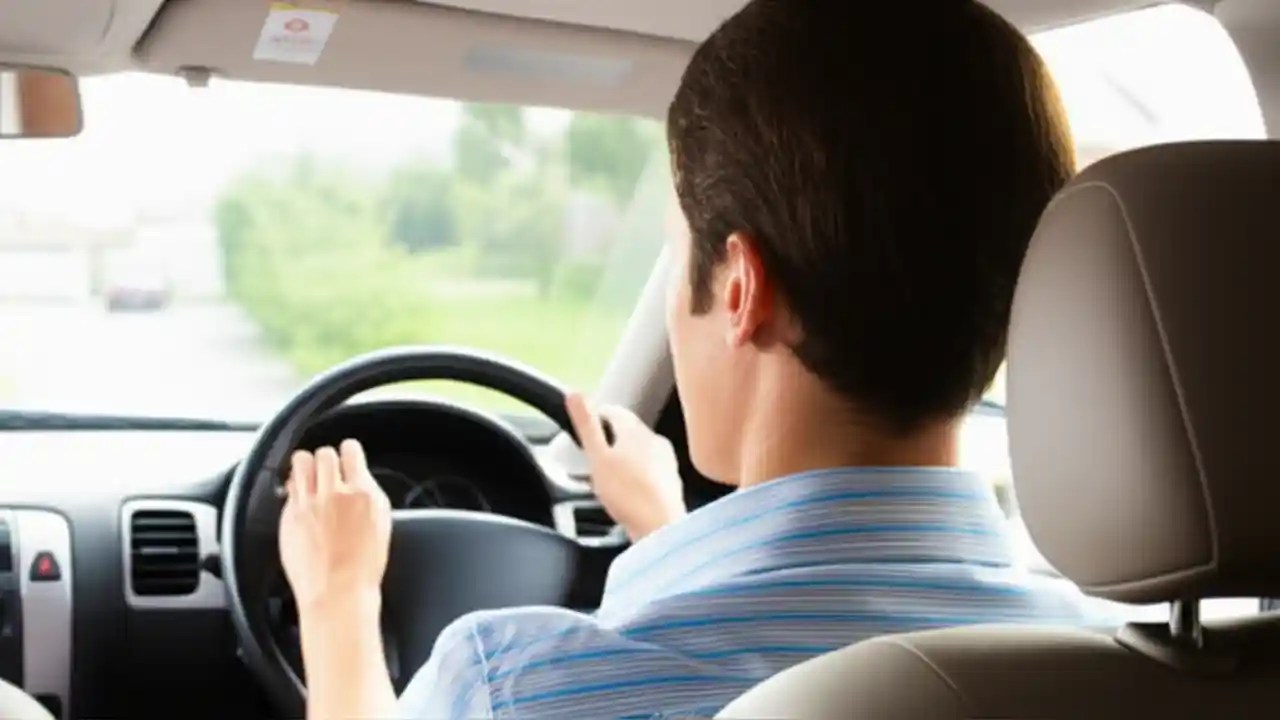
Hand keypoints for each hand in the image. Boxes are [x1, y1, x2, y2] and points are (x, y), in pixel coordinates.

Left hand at [279, 439, 391, 616]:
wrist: (338, 594)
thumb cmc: (362, 569)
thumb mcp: (381, 525)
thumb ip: (368, 497)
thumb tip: (358, 481)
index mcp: (363, 494)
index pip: (351, 451)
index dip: (348, 452)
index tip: (347, 457)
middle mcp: (335, 494)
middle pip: (324, 453)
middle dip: (326, 459)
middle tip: (327, 470)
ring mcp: (309, 504)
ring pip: (301, 461)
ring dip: (306, 465)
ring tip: (309, 476)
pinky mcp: (289, 516)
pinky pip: (289, 487)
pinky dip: (294, 488)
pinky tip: (301, 498)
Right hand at [566, 393, 685, 540]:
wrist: (661, 528)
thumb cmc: (628, 494)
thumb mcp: (597, 457)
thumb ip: (586, 426)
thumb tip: (575, 393)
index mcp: (636, 430)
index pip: (613, 411)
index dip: (596, 417)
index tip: (585, 427)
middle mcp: (655, 440)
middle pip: (627, 431)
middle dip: (610, 439)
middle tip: (593, 453)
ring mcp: (666, 461)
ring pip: (639, 451)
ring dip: (624, 458)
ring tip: (607, 475)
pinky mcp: (671, 481)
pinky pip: (649, 471)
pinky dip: (636, 476)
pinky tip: (628, 491)